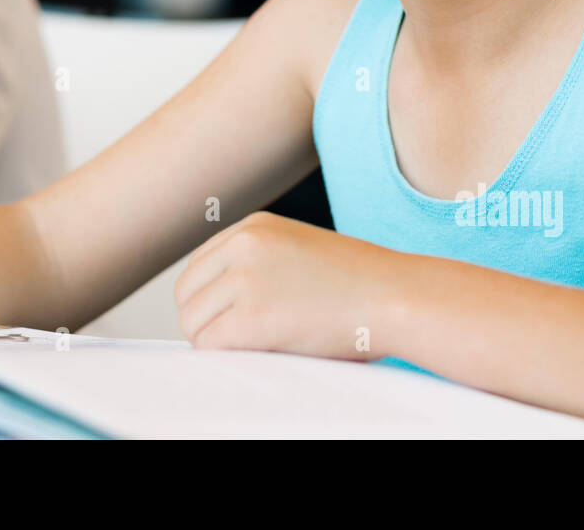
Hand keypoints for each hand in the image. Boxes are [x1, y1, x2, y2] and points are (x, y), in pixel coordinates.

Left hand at [173, 211, 408, 360]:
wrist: (396, 296)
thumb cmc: (361, 284)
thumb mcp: (300, 251)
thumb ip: (260, 263)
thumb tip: (220, 303)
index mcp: (254, 226)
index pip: (198, 266)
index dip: (208, 299)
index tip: (225, 319)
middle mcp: (244, 245)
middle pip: (187, 293)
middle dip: (204, 321)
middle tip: (235, 341)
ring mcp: (246, 279)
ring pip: (193, 321)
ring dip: (214, 341)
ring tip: (251, 349)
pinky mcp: (252, 316)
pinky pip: (210, 344)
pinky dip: (224, 357)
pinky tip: (254, 355)